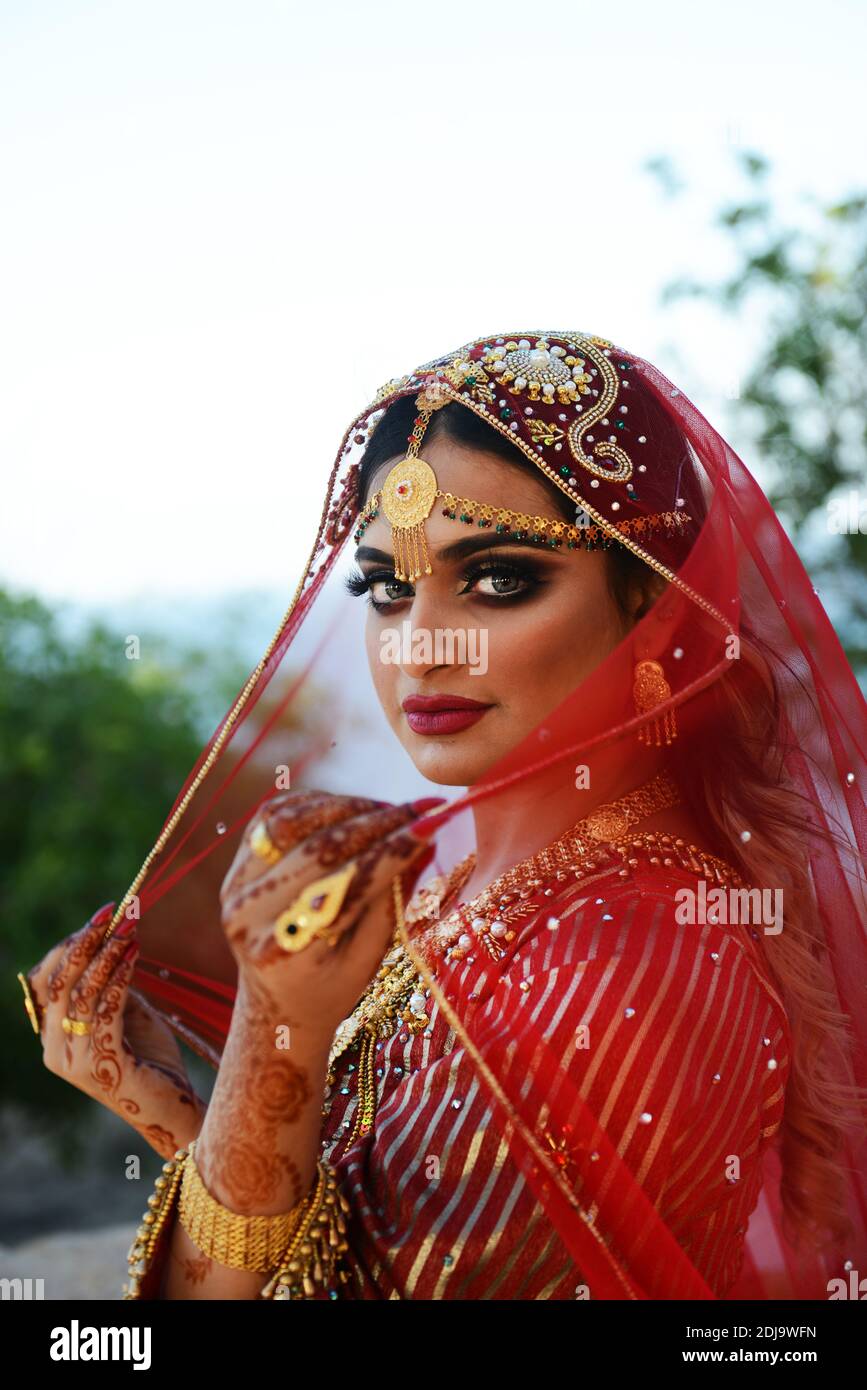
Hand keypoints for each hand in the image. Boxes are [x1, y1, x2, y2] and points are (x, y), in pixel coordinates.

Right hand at [26, 903, 206, 1159]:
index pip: (47, 982)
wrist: (173, 1111)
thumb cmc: (151, 1061)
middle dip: (87, 942)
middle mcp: (56, 1051)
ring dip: (107, 955)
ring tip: (130, 929)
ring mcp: (75, 1061)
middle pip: (61, 983)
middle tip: (113, 913)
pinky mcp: (102, 1066)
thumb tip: (111, 946)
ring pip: (83, 994)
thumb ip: (109, 989)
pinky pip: (106, 1011)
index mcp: (54, 1038)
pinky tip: (134, 956)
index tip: (101, 916)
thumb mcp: (125, 1016)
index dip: (70, 945)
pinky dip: (119, 978)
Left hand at [219, 791, 441, 1040]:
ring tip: (388, 812)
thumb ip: (393, 900)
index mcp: (283, 950)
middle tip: (421, 808)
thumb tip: (427, 840)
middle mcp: (248, 914)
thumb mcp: (369, 959)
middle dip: (378, 822)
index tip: (434, 824)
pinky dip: (316, 805)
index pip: (346, 885)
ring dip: (347, 807)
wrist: (276, 1004)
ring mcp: (235, 886)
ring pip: (291, 822)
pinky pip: (274, 817)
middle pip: (319, 849)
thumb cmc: (331, 989)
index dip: (393, 850)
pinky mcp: (235, 867)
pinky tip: (351, 810)